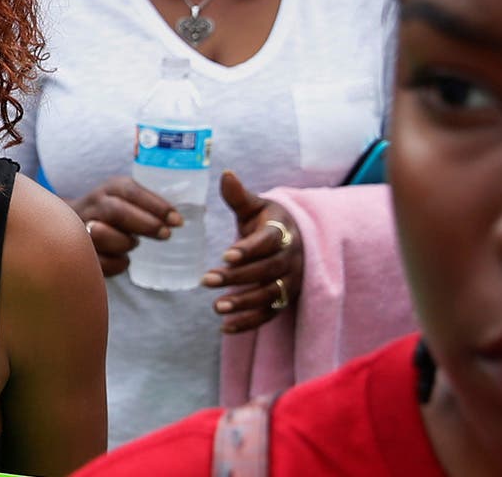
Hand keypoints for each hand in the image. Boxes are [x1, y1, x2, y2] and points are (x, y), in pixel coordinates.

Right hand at [69, 176, 181, 277]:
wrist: (70, 223)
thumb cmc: (114, 213)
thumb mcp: (129, 198)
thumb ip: (151, 203)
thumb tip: (187, 216)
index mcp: (110, 188)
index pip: (131, 190)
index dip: (156, 205)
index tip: (177, 220)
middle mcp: (93, 204)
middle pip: (116, 211)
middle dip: (145, 224)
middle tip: (166, 235)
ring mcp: (81, 226)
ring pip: (102, 235)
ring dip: (125, 242)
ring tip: (134, 244)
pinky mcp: (78, 251)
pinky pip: (99, 262)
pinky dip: (117, 263)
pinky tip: (124, 259)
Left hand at [202, 170, 303, 333]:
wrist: (295, 238)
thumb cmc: (268, 221)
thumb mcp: (255, 207)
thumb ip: (239, 196)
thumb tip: (226, 174)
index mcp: (282, 233)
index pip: (268, 242)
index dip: (249, 249)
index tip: (225, 255)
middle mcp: (290, 259)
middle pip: (266, 271)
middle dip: (237, 278)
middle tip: (206, 280)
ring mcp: (290, 282)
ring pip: (269, 295)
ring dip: (243, 303)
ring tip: (216, 307)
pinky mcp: (286, 299)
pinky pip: (269, 314)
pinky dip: (249, 323)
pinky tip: (225, 327)